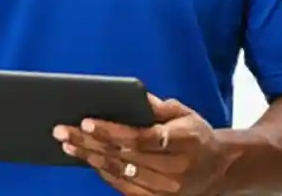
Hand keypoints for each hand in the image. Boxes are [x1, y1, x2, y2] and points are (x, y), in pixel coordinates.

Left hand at [54, 93, 227, 194]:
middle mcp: (176, 169)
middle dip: (88, 143)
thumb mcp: (184, 113)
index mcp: (184, 143)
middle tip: (61, 130)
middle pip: (124, 156)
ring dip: (89, 158)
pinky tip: (87, 159)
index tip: (86, 122)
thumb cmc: (195, 135)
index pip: (141, 138)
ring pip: (120, 173)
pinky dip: (103, 173)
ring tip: (67, 144)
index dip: (111, 132)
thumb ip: (158, 106)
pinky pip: (125, 188)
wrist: (220, 169)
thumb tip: (133, 95)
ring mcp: (168, 189)